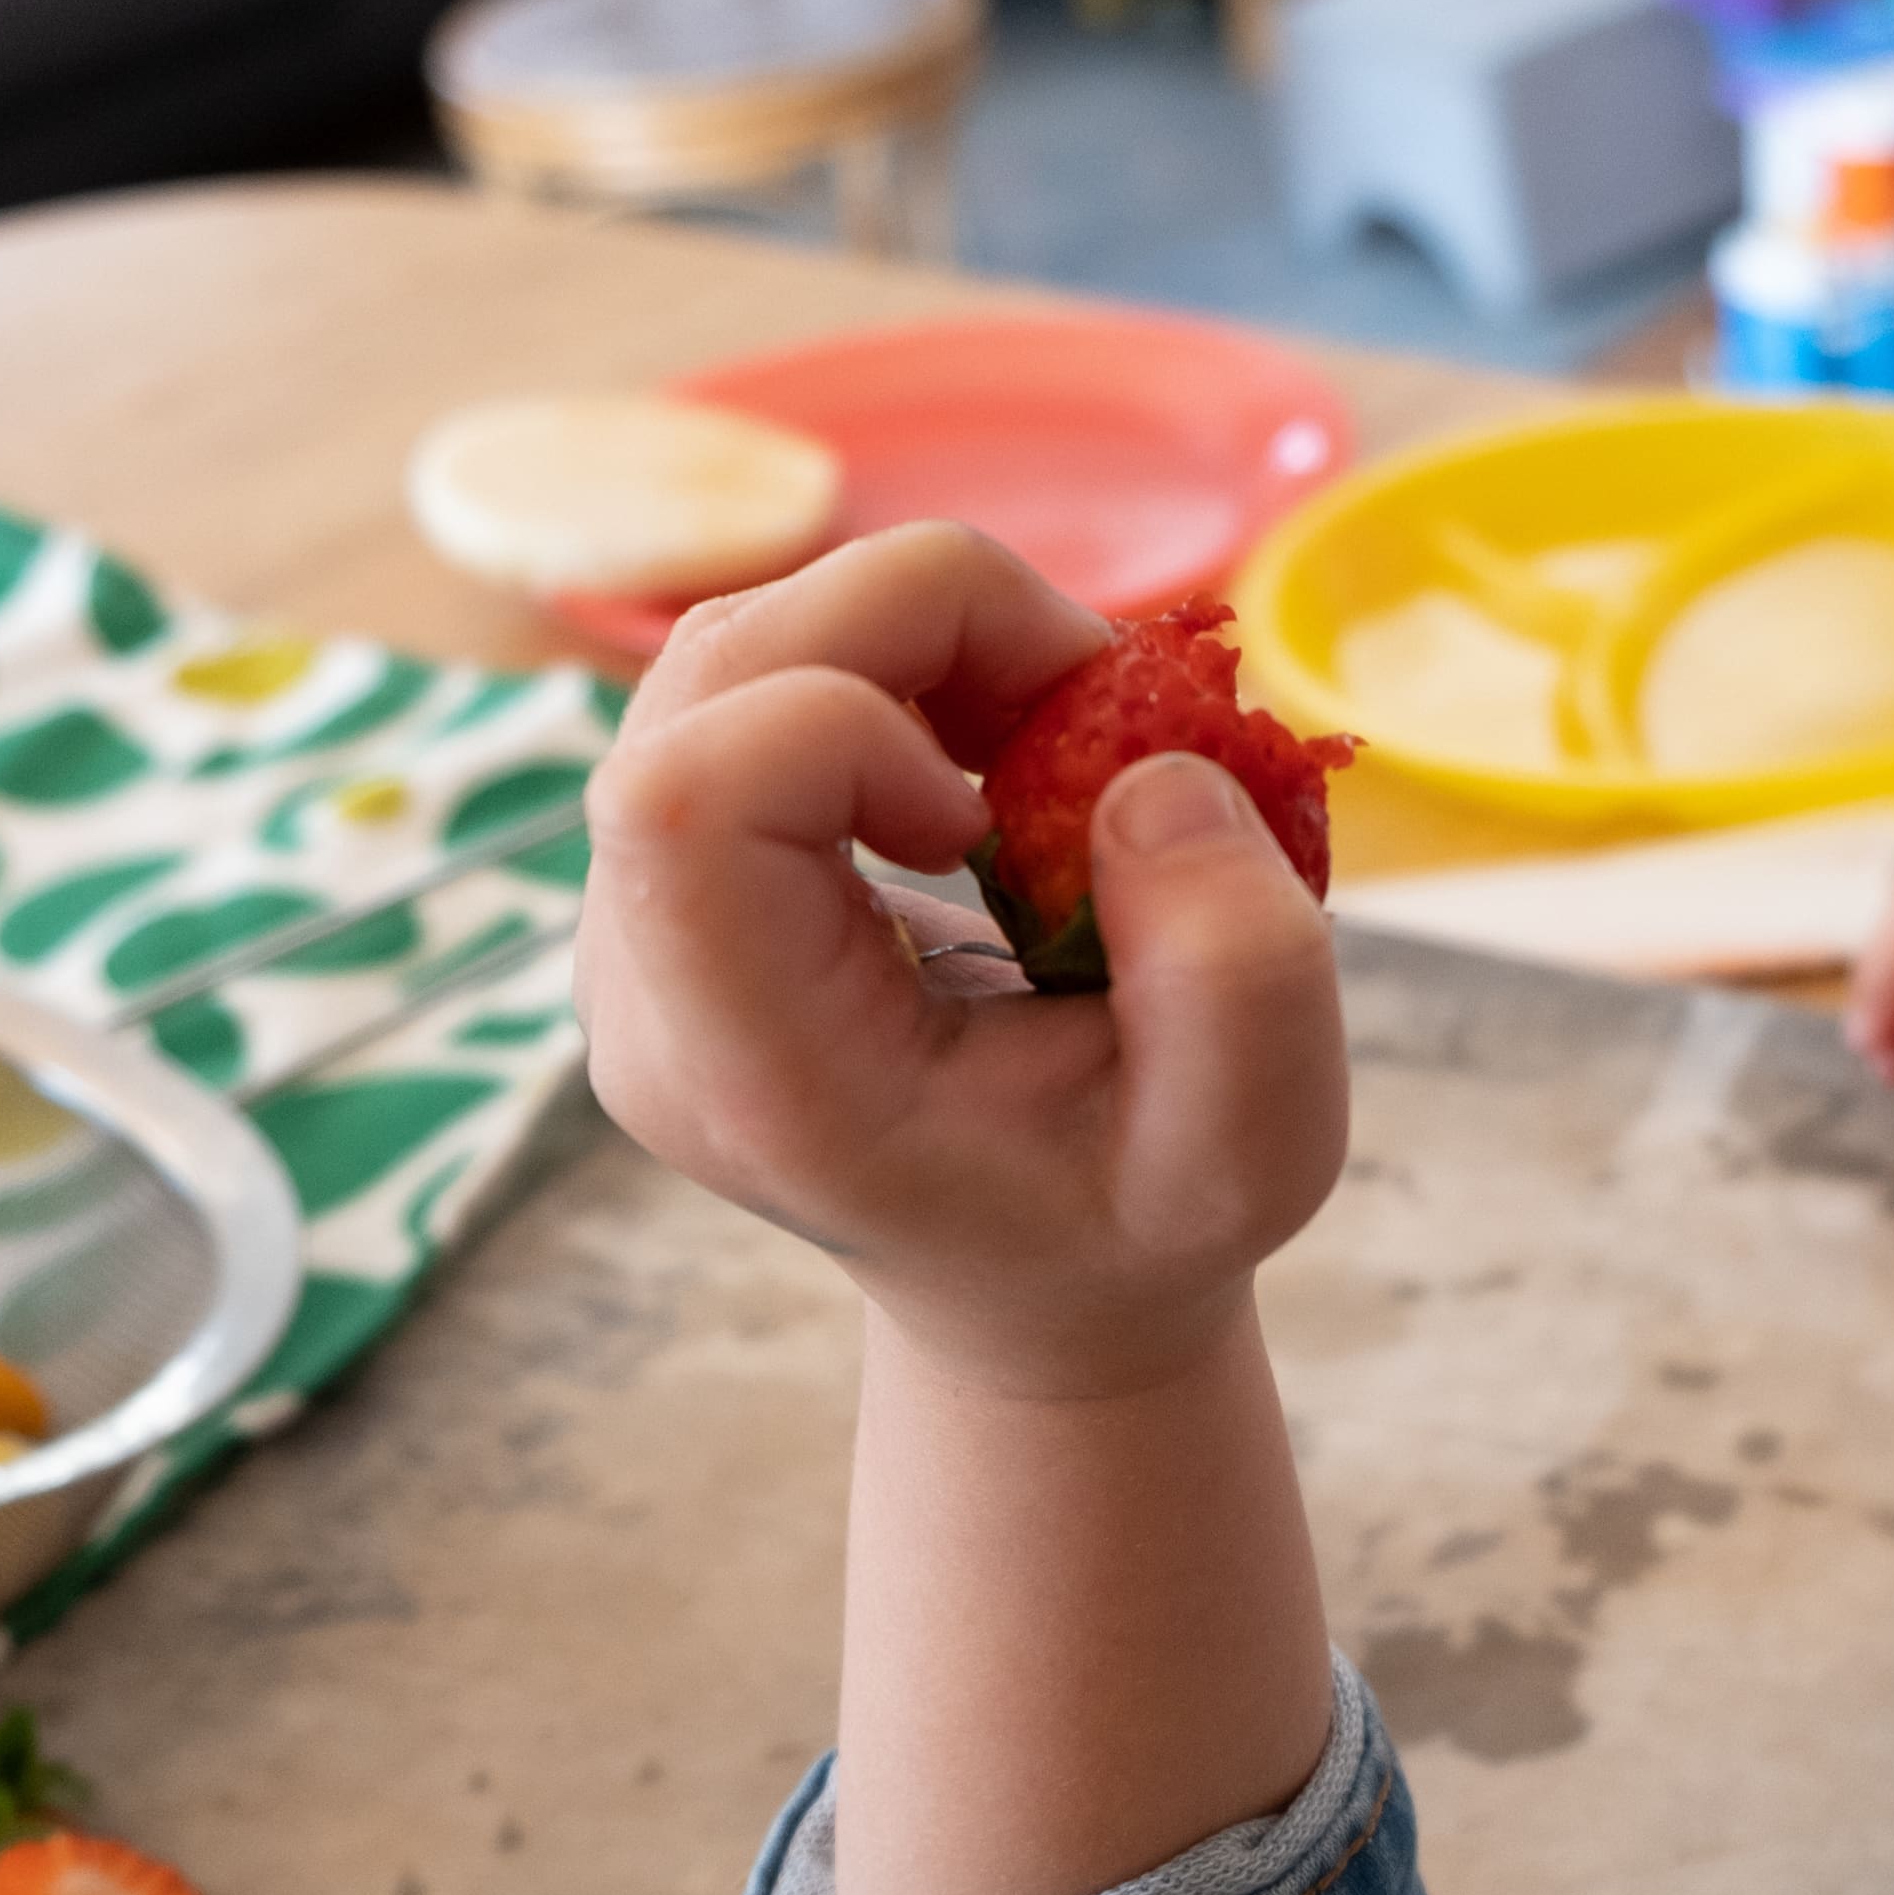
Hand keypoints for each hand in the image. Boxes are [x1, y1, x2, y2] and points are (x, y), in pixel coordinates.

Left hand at [577, 524, 1351, 1400]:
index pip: (686, 801)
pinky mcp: (671, 867)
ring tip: (1043, 739)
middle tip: (1081, 715)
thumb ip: (1242, 977)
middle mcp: (646, 993)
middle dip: (923, 624)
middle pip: (712, 675)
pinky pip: (748, 679)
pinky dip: (889, 662)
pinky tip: (983, 755)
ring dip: (914, 635)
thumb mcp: (1256, 1149)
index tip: (997, 818)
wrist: (1026, 1270)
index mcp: (757, 1079)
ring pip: (727, 649)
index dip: (856, 728)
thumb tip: (1150, 776)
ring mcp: (637, 923)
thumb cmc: (1129, 1222)